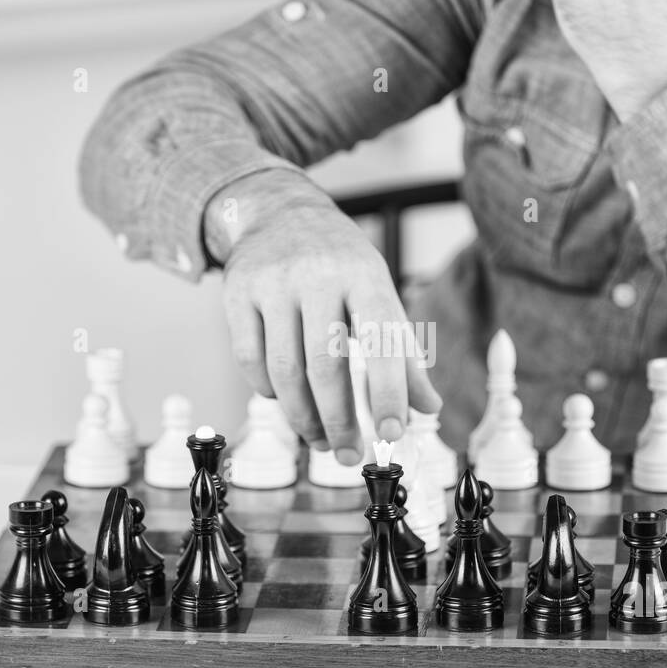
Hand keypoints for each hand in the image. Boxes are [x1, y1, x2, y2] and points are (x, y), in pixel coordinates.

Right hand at [210, 171, 441, 461]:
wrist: (280, 213)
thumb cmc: (341, 265)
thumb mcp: (379, 296)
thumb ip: (403, 354)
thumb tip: (429, 408)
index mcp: (365, 276)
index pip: (382, 341)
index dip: (389, 392)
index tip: (393, 435)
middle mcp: (319, 276)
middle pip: (326, 365)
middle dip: (339, 420)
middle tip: (348, 455)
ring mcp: (273, 283)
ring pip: (284, 369)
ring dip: (303, 417)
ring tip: (320, 440)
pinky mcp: (237, 292)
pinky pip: (249, 359)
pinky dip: (268, 391)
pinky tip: (285, 402)